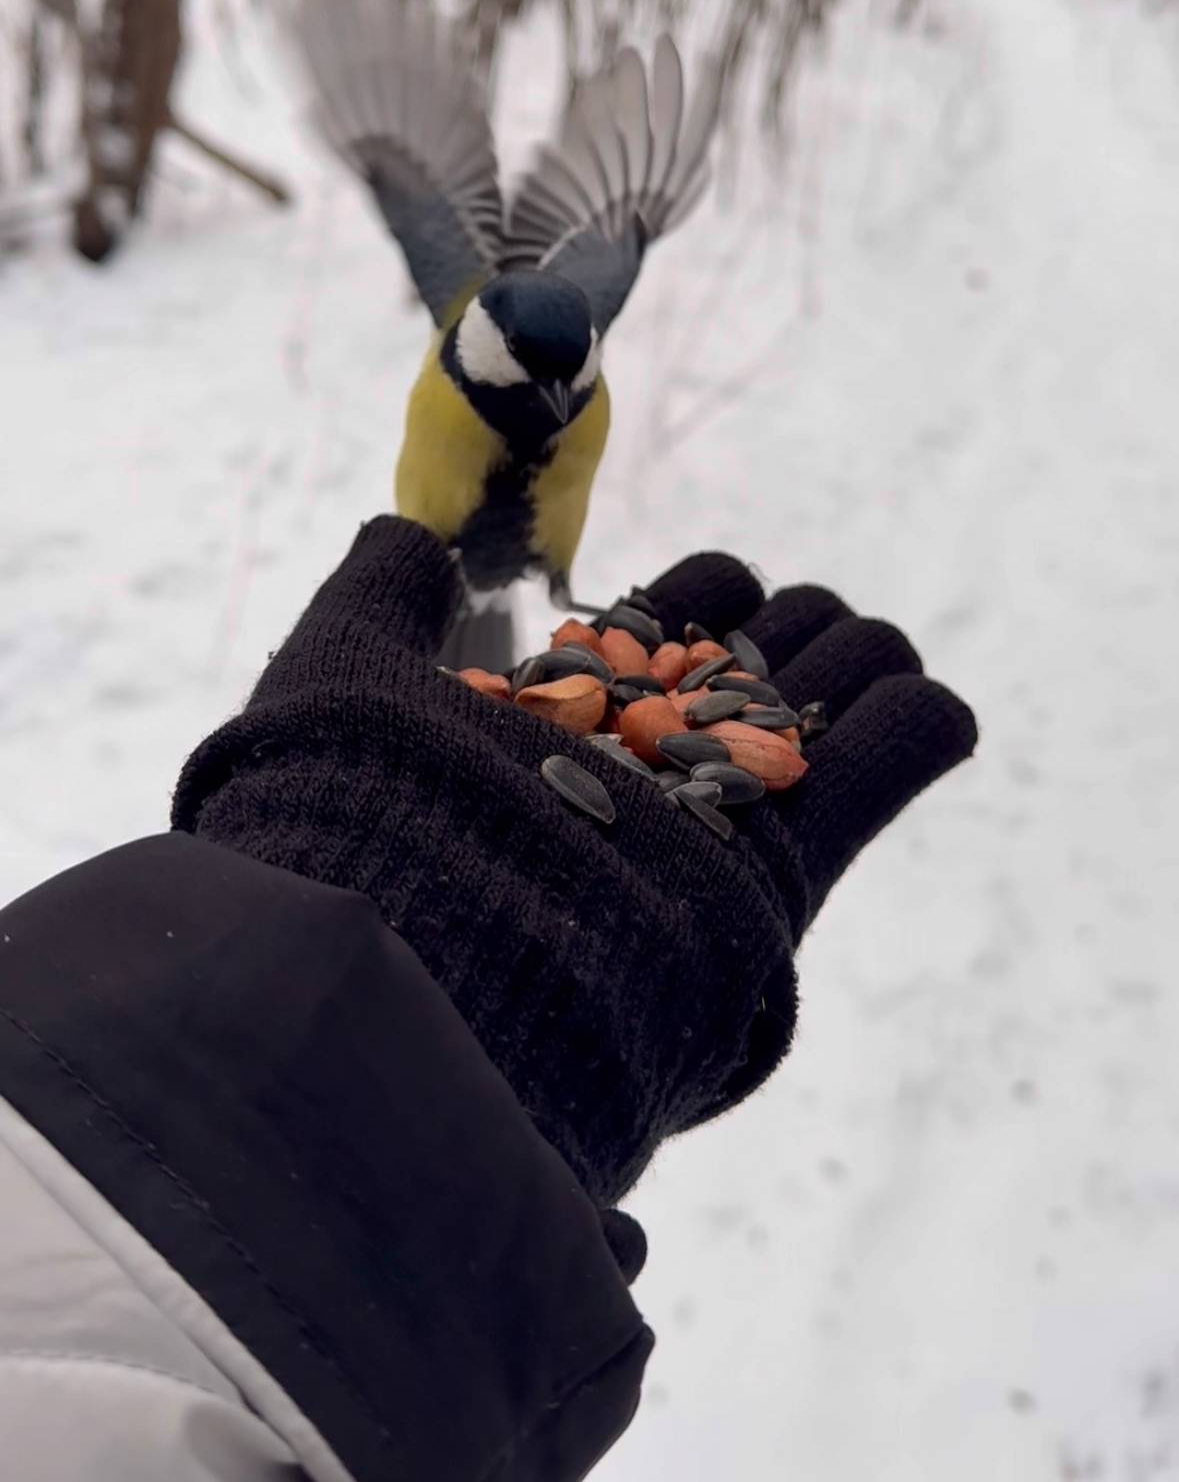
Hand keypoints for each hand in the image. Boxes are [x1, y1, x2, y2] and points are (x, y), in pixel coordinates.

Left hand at [174, 521, 975, 1208]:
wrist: (401, 972)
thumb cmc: (355, 814)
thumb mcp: (342, 676)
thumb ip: (376, 600)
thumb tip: (406, 541)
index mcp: (551, 736)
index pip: (646, 650)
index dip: (689, 602)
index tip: (712, 585)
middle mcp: (632, 786)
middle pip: (738, 684)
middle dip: (783, 637)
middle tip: (807, 618)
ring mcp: (705, 830)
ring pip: (811, 726)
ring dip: (854, 669)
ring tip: (877, 650)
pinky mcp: (772, 882)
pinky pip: (865, 793)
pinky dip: (913, 738)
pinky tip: (939, 712)